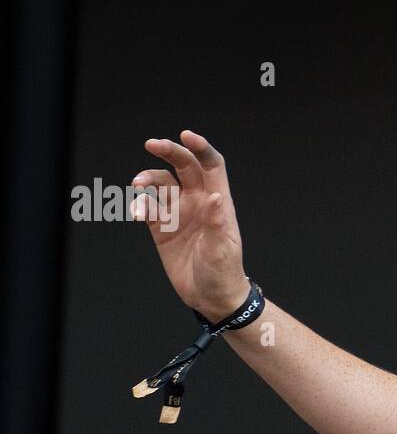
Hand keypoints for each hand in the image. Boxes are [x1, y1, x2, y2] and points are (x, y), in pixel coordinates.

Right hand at [131, 129, 249, 320]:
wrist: (211, 297)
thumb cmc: (223, 273)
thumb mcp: (222, 249)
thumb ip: (217, 223)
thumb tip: (216, 197)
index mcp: (218, 202)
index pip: (211, 165)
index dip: (200, 148)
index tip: (185, 135)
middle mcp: (197, 202)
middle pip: (183, 167)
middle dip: (168, 152)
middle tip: (151, 143)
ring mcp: (179, 213)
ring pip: (160, 184)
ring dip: (148, 179)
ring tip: (137, 185)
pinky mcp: (161, 228)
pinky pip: (147, 207)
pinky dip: (139, 203)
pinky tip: (136, 210)